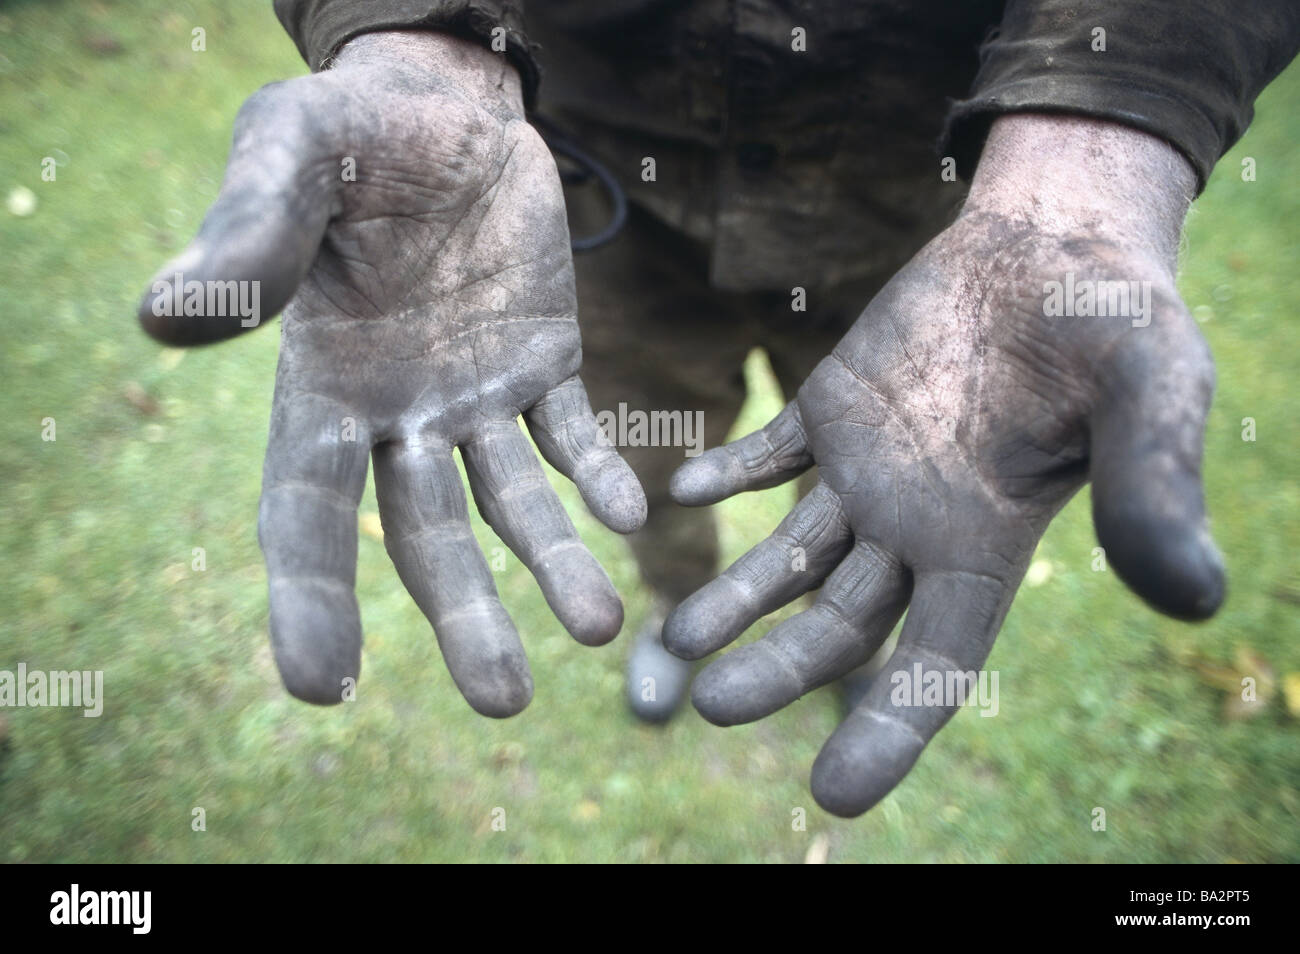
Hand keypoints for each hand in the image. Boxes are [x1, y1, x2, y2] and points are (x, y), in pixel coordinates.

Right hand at [138, 32, 644, 712]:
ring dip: (552, 566)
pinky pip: (574, 434)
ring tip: (603, 628)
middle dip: (466, 616)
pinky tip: (631, 518)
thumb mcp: (291, 151)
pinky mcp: (547, 362)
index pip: (307, 509)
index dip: (310, 596)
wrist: (450, 107)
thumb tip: (167, 319)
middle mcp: (400, 411)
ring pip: (511, 502)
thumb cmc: (354, 128)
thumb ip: (248, 231)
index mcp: (323, 384)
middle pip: (427, 535)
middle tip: (507, 700)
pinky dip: (599, 477)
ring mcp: (477, 394)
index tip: (324, 687)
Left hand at [664, 115, 1223, 815]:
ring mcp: (868, 471)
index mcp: (987, 543)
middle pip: (838, 623)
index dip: (889, 730)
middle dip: (777, 668)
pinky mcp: (832, 409)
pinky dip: (729, 471)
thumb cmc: (1115, 316)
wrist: (1054, 241)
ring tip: (672, 636)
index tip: (832, 792)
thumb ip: (1152, 486)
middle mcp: (917, 524)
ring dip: (734, 593)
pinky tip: (683, 491)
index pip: (935, 661)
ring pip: (790, 553)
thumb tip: (1193, 598)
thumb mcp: (1151, 392)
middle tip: (706, 704)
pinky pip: (769, 453)